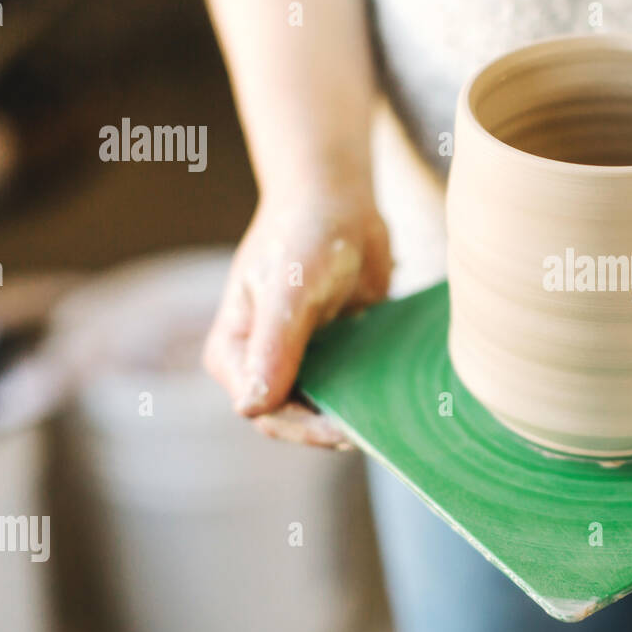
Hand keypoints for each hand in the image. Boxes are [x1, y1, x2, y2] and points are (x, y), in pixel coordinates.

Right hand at [204, 190, 390, 447]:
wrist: (337, 202)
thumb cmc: (304, 234)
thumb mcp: (290, 287)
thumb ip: (273, 345)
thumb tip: (251, 407)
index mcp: (233, 353)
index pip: (266, 414)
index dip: (306, 429)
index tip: (348, 429)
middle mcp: (259, 364)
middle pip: (295, 421)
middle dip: (332, 428)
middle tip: (381, 428)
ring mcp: (297, 362)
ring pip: (324, 409)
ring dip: (354, 414)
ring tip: (392, 416)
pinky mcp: (331, 355)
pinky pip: (349, 389)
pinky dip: (370, 395)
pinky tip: (397, 395)